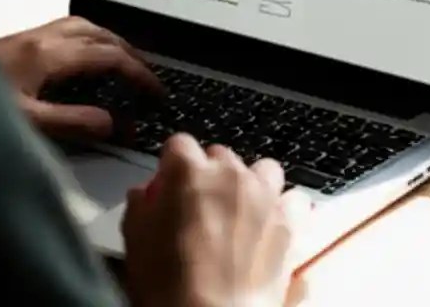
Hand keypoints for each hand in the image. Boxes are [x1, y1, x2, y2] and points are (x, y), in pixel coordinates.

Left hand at [0, 16, 161, 140]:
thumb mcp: (28, 122)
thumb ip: (74, 122)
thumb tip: (113, 123)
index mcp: (49, 54)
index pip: (111, 57)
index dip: (140, 74)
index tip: (156, 92)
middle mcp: (41, 39)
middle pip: (102, 34)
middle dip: (132, 54)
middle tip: (148, 77)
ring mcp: (28, 38)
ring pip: (85, 27)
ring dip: (111, 42)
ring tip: (125, 62)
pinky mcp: (17, 44)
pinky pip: (67, 31)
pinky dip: (89, 41)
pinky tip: (84, 58)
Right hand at [123, 135, 311, 306]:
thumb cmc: (168, 286)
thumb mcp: (135, 243)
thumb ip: (141, 207)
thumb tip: (144, 194)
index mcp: (188, 173)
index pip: (178, 144)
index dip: (172, 164)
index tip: (169, 181)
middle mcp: (231, 175)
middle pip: (220, 155)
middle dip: (209, 174)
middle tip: (200, 206)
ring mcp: (265, 195)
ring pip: (261, 169)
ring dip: (250, 183)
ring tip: (240, 211)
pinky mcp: (290, 220)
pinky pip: (294, 198)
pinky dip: (284, 207)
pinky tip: (272, 224)